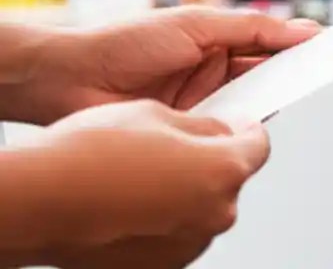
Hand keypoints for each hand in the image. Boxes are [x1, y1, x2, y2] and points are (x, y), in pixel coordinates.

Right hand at [12, 99, 267, 267]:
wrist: (38, 203)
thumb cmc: (88, 158)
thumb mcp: (156, 114)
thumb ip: (202, 126)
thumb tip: (219, 131)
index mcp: (223, 170)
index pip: (258, 146)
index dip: (246, 131)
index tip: (237, 127)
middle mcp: (216, 213)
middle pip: (229, 179)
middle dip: (209, 162)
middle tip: (171, 149)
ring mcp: (191, 244)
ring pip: (202, 207)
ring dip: (184, 192)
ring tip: (139, 177)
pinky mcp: (165, 265)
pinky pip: (177, 232)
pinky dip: (164, 218)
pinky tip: (130, 203)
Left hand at [19, 6, 319, 125]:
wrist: (71, 78)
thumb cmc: (126, 42)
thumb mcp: (198, 24)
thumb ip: (253, 29)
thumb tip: (303, 30)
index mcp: (218, 43)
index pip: (270, 45)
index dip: (300, 46)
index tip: (332, 46)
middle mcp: (214, 74)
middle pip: (267, 77)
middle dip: (292, 74)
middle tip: (320, 71)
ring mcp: (203, 104)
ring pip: (250, 105)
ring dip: (266, 99)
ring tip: (286, 91)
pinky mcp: (191, 131)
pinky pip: (226, 129)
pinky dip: (240, 125)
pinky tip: (250, 119)